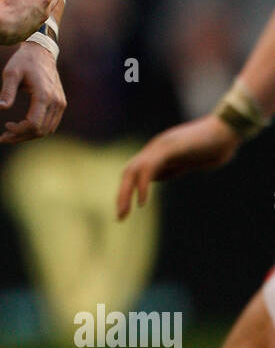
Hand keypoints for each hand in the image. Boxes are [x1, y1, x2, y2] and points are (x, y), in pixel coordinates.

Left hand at [0, 41, 65, 143]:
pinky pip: (50, 124)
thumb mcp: (11, 73)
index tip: (5, 125)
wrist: (41, 52)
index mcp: (44, 95)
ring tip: (10, 133)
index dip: (18, 130)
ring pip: (46, 130)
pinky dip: (37, 130)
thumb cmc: (23, 61)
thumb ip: (7, 90)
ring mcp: (60, 103)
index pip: (33, 124)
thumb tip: (0, 107)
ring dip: (28, 135)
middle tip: (3, 136)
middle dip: (21, 136)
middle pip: (40, 131)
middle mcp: (56, 101)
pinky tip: (22, 128)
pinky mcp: (60, 103)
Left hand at [116, 115, 241, 219]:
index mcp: (159, 152)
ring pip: (134, 170)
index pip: (135, 172)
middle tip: (120, 217)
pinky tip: (143, 201)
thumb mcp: (188, 161)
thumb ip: (173, 168)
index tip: (125, 210)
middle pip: (129, 171)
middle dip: (122, 194)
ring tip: (124, 212)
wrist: (228, 130)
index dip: (127, 190)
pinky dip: (143, 184)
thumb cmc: (214, 145)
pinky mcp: (169, 148)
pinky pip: (149, 167)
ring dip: (126, 192)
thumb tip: (158, 177)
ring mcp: (161, 146)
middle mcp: (156, 148)